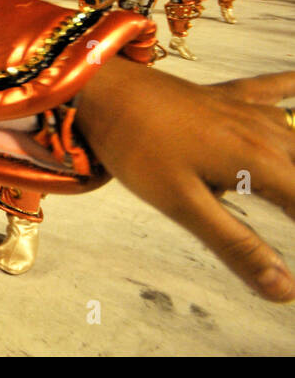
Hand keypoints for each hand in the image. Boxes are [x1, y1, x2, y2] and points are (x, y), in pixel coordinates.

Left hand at [77, 56, 294, 301]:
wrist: (102, 89)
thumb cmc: (136, 146)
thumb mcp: (182, 205)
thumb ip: (236, 245)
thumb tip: (284, 290)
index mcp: (263, 163)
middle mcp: (266, 134)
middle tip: (287, 213)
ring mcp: (247, 110)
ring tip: (291, 186)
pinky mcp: (226, 95)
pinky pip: (272, 88)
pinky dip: (290, 88)